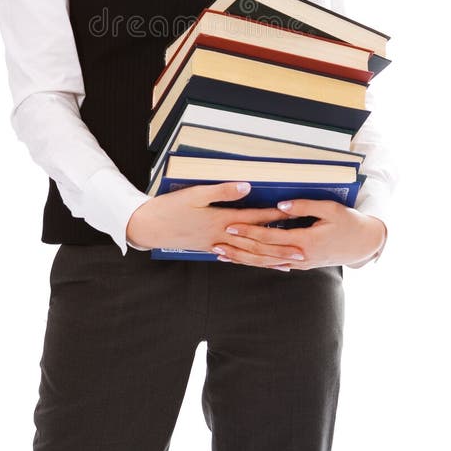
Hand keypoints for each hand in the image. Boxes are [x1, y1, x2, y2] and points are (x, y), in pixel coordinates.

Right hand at [126, 181, 288, 253]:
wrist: (149, 226)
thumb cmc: (171, 207)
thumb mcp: (195, 193)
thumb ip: (223, 190)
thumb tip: (247, 186)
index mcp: (220, 219)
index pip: (254, 219)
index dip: (275, 218)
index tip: (295, 217)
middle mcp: (222, 236)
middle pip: (256, 243)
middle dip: (280, 247)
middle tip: (302, 250)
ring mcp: (216, 246)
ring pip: (248, 256)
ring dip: (270, 260)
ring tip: (289, 263)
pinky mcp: (210, 250)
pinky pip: (236, 259)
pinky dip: (251, 262)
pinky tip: (261, 264)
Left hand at [211, 199, 386, 270]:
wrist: (363, 244)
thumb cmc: (348, 223)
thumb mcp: (329, 209)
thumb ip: (304, 206)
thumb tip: (280, 205)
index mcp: (305, 241)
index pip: (270, 237)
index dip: (249, 232)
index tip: (230, 226)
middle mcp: (299, 257)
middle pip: (262, 254)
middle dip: (238, 248)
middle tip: (216, 243)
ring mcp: (299, 264)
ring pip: (265, 263)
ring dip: (242, 259)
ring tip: (222, 254)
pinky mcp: (300, 264)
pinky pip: (273, 264)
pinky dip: (255, 262)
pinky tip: (242, 260)